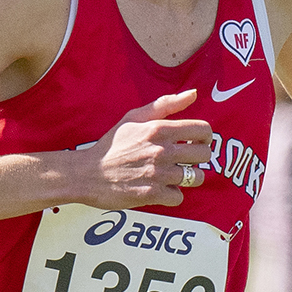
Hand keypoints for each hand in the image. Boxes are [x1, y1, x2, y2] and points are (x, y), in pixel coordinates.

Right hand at [76, 90, 214, 210]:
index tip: (196, 142)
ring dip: (187, 178)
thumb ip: (165, 105)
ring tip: (173, 176)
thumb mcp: (133, 118)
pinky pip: (179, 197)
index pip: (204, 130)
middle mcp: (161, 151)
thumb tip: (194, 94)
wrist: (86, 174)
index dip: (205, 137)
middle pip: (204, 155)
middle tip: (186, 160)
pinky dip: (172, 195)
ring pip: (195, 178)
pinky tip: (161, 189)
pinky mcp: (151, 195)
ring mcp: (157, 174)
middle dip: (198, 158)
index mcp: (158, 129)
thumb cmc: (111, 145)